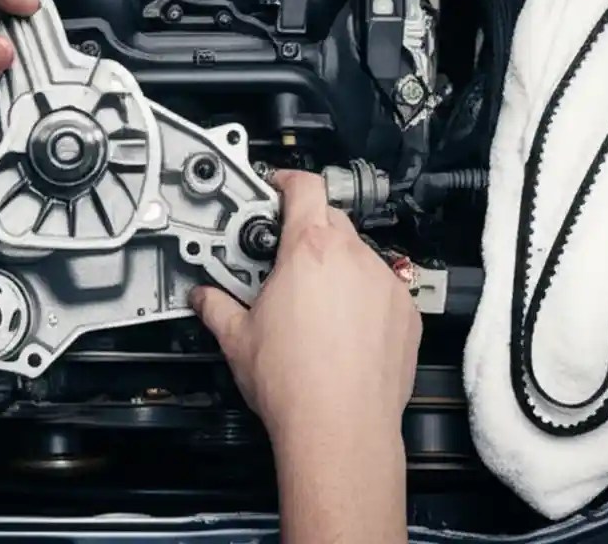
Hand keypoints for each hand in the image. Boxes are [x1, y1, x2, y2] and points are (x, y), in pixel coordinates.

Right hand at [191, 171, 421, 439]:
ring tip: (312, 303)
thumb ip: (215, 306)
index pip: (303, 186)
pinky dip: (363, 299)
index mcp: (308, 251)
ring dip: (336, 267)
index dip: (286, 181)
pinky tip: (342, 329)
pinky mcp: (405, 314)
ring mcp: (384, 285)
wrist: (340, 427)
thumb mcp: (237, 338)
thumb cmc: (294, 384)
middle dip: (306, 232)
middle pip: (330, 219)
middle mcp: (352, 259)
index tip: (275, 189)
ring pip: (358, 256)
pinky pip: (382, 290)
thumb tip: (203, 298)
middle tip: (281, 260)